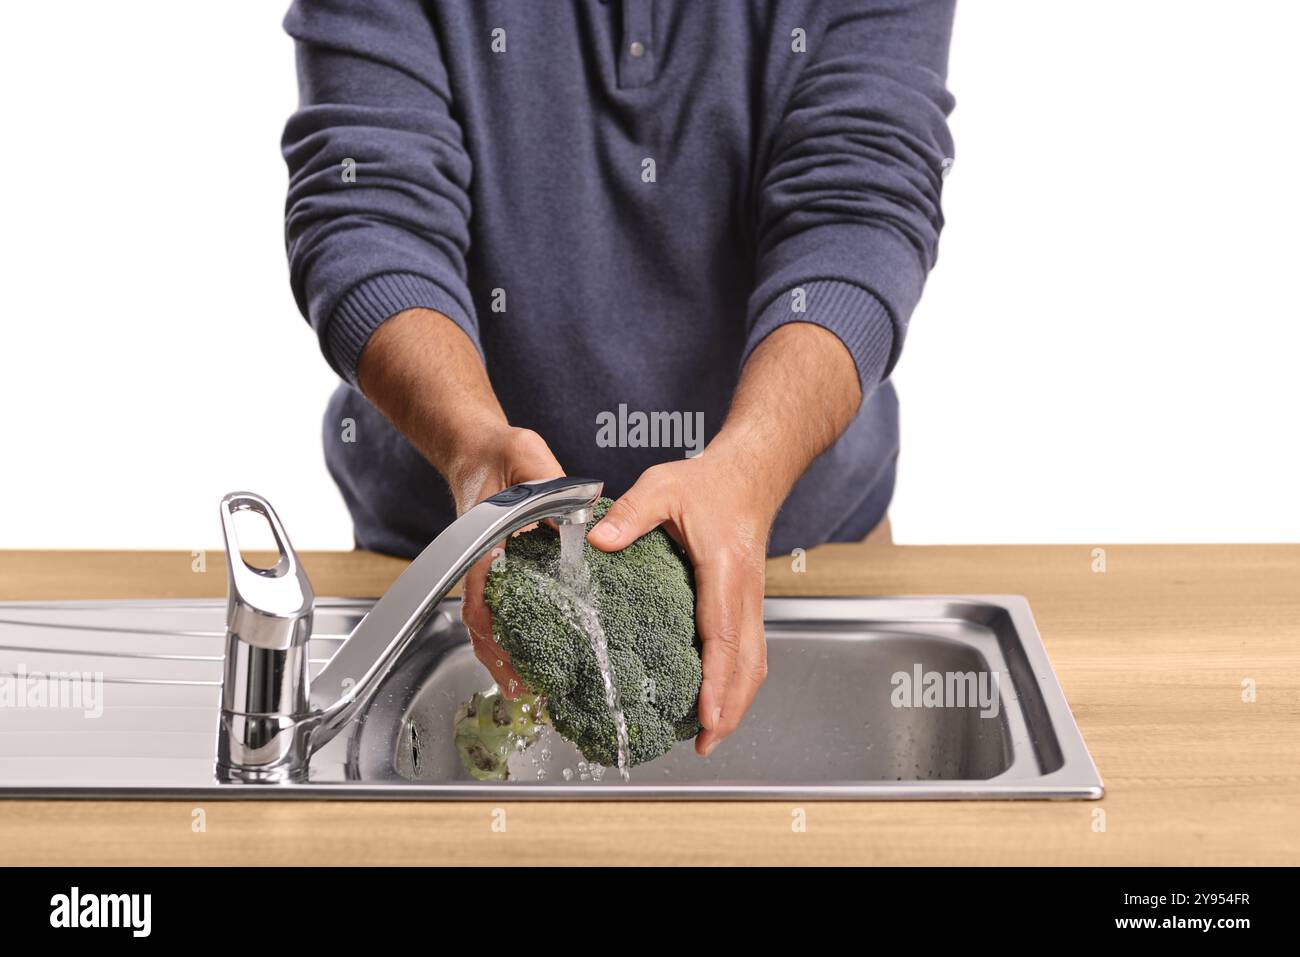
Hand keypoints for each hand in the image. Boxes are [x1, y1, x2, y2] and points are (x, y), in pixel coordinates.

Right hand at [451, 426, 565, 697]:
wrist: (479, 450)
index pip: (479, 586)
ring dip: (503, 655)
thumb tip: (579, 515)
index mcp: (482, 537)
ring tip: (528, 688)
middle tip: (524, 686)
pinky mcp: (501, 572)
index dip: (489, 621)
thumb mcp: (528, 459)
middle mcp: (480, 559)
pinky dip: (511, 638)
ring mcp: (487, 568)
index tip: (504, 648)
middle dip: (498, 654)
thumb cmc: (502, 455)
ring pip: (486, 621)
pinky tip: (531, 660)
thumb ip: (550, 485)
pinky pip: (501, 610)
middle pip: (479, 618)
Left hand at [585, 323, 863, 757]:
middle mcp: (744, 591)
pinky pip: (748, 649)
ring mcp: (750, 598)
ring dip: (737, 700)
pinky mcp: (745, 601)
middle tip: (707, 743)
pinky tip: (715, 697)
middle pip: (747, 662)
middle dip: (731, 707)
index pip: (723, 636)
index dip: (716, 681)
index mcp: (725, 569)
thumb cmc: (710, 482)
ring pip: (754, 661)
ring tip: (711, 734)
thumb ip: (630, 515)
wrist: (752, 471)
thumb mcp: (663, 487)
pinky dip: (736, 680)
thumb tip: (595, 541)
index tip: (707, 716)